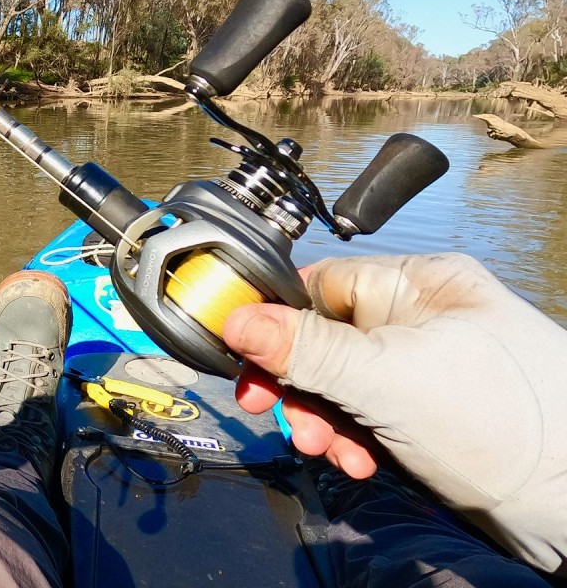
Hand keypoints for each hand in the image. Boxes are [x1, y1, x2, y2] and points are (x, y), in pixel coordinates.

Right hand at [223, 253, 566, 573]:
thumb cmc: (507, 428)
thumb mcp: (388, 379)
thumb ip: (307, 350)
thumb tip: (238, 319)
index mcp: (417, 285)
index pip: (318, 286)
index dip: (274, 322)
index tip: (243, 358)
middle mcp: (418, 319)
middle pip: (320, 339)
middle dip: (297, 385)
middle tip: (276, 414)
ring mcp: (420, 368)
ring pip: (337, 383)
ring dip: (320, 420)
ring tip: (328, 448)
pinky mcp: (422, 412)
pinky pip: (361, 415)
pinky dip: (349, 439)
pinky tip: (358, 461)